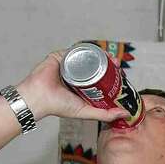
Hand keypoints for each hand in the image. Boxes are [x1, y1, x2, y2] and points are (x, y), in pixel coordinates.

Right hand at [15, 51, 129, 123]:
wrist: (38, 98)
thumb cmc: (58, 106)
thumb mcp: (86, 112)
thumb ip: (106, 115)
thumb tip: (126, 114)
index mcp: (82, 88)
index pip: (100, 79)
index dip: (112, 76)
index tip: (122, 75)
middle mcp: (76, 75)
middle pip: (95, 66)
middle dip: (108, 64)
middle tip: (117, 64)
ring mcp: (68, 65)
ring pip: (87, 57)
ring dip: (100, 55)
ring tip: (110, 58)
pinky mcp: (59, 56)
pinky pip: (74, 50)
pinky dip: (85, 49)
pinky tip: (96, 51)